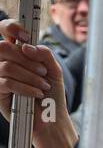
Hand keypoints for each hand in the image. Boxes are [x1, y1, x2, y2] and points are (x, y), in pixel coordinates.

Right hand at [0, 22, 76, 147]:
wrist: (52, 119)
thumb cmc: (52, 95)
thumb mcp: (53, 71)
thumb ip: (45, 54)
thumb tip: (27, 47)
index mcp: (15, 53)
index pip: (4, 30)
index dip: (12, 28)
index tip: (26, 36)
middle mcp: (3, 62)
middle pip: (2, 47)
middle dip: (26, 59)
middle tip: (42, 71)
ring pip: (6, 66)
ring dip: (29, 75)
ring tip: (43, 85)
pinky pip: (6, 83)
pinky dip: (25, 87)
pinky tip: (37, 93)